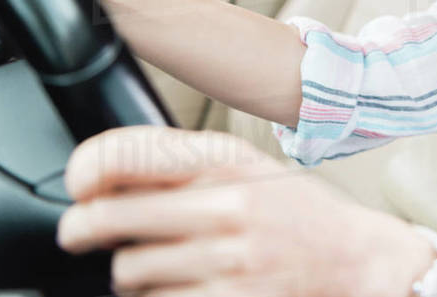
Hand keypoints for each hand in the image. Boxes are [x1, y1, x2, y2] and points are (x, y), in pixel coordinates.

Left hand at [57, 126, 436, 296]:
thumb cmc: (298, 214)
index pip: (133, 153)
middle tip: (78, 232)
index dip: (89, 169)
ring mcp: (229, 262)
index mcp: (229, 163)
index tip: (78, 184)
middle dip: (84, 227)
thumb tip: (104, 173)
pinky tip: (180, 286)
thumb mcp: (250, 170)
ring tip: (155, 264)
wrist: (358, 261)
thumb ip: (186, 167)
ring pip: (129, 272)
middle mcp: (228, 207)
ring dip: (131, 273)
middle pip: (113, 218)